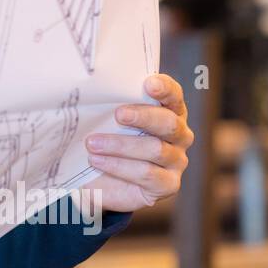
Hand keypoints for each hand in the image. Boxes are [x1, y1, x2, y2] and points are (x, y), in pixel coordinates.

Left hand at [80, 74, 192, 212]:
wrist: (98, 180)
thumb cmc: (106, 140)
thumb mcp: (105, 121)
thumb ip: (108, 105)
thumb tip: (89, 88)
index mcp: (168, 111)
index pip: (173, 95)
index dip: (165, 88)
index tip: (149, 83)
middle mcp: (178, 135)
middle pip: (169, 123)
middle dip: (143, 117)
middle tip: (119, 114)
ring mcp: (176, 160)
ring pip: (155, 149)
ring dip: (120, 145)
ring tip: (92, 144)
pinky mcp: (168, 184)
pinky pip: (147, 174)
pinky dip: (119, 166)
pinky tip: (98, 161)